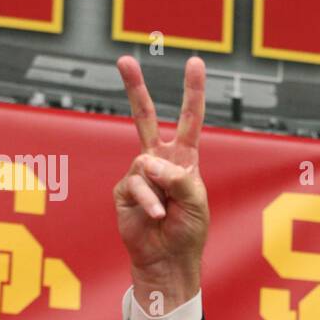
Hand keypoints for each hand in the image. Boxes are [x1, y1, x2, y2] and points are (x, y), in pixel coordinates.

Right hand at [113, 55, 209, 312]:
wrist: (166, 260)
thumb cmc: (187, 232)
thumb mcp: (196, 202)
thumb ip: (179, 178)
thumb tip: (149, 162)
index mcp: (184, 159)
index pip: (189, 120)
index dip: (193, 92)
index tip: (194, 62)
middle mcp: (160, 162)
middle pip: (145, 118)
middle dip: (135, 88)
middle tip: (124, 59)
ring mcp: (139, 175)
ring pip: (146, 164)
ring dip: (160, 190)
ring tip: (166, 211)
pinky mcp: (123, 191)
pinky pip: (136, 186)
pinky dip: (149, 201)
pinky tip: (155, 215)